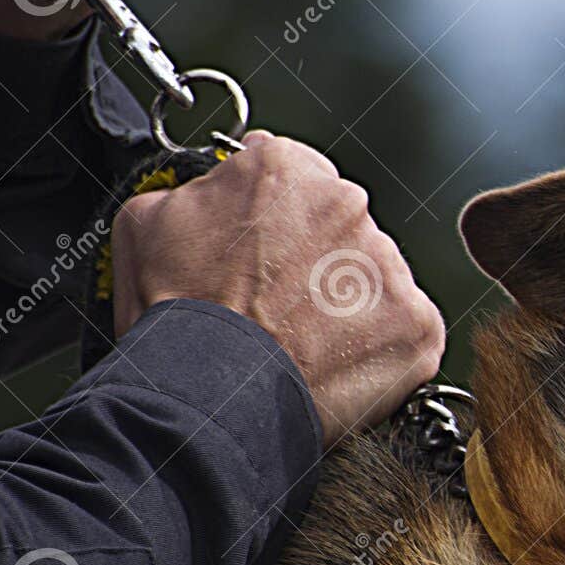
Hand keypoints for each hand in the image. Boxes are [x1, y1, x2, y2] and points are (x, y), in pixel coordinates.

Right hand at [111, 132, 446, 445]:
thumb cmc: (178, 316)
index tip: (264, 248)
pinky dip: (379, 349)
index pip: (293, 177)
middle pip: (339, 227)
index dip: (274, 218)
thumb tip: (216, 188)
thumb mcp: (147, 222)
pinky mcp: (417, 323)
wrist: (213, 394)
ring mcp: (388, 266)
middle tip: (276, 305)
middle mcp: (346, 205)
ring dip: (347, 304)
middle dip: (313, 261)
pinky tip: (336, 365)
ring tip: (301, 342)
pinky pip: (406, 330)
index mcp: (282, 170)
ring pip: (374, 279)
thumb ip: (196, 191)